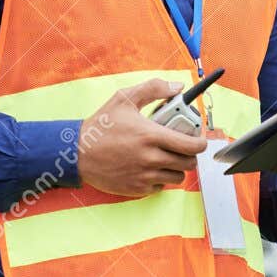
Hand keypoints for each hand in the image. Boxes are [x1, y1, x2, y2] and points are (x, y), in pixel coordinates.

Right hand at [76, 78, 207, 196]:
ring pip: (177, 177)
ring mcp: (144, 176)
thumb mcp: (124, 98)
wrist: (76, 153)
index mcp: (151, 136)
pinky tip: (150, 167)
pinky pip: (160, 187)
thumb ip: (153, 88)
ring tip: (165, 156)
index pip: (192, 146)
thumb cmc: (100, 126)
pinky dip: (160, 178)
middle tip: (180, 146)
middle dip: (189, 154)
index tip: (197, 138)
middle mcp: (151, 158)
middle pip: (189, 163)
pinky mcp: (136, 189)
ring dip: (175, 167)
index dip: (200, 142)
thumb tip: (178, 87)